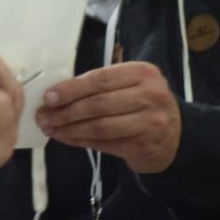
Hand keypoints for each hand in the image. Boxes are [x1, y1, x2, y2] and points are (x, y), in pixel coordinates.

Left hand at [36, 61, 180, 172]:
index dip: (71, 89)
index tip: (48, 96)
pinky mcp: (145, 146)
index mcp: (143, 72)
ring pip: (99, 126)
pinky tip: (65, 138)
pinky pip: (104, 144)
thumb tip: (55, 93)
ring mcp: (151, 123)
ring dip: (69, 128)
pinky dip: (80, 140)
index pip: (99, 79)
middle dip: (65, 111)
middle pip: (98, 104)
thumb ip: (100, 85)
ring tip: (49, 128)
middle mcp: (150, 96)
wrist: (176, 136)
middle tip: (43, 116)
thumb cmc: (143, 104)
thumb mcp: (129, 85)